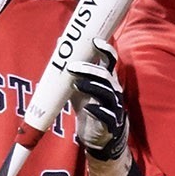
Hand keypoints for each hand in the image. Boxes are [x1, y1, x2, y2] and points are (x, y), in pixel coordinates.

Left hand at [71, 39, 128, 164]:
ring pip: (107, 93)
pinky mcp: (111, 122)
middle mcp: (113, 90)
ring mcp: (114, 106)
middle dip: (89, 69)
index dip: (105, 50)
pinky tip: (88, 108)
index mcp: (107, 78)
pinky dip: (97, 111)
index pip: (111, 60)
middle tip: (71, 67)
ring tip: (76, 83)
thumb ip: (71, 68)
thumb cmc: (88, 105)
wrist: (97, 133)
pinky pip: (107, 116)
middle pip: (105, 75)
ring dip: (91, 86)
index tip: (94, 42)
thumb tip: (60, 42)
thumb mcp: (78, 86)